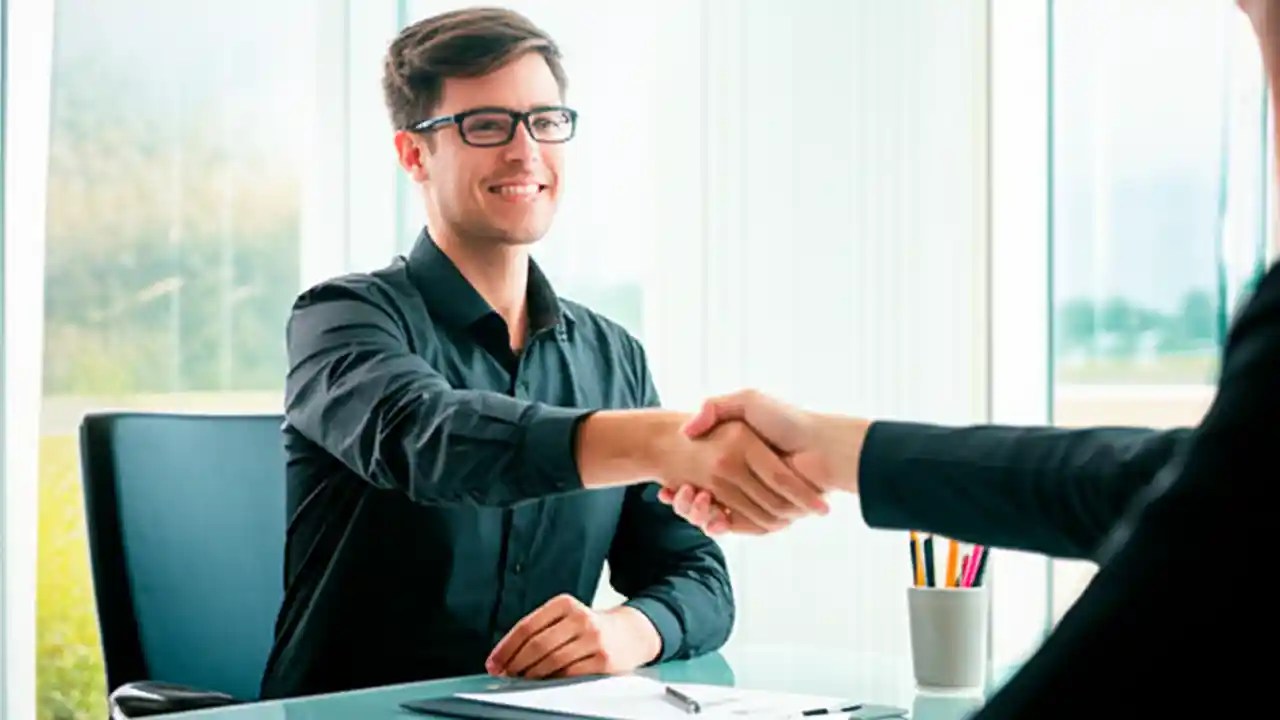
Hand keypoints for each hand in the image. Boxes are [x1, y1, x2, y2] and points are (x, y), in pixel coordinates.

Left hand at [486, 594, 660, 678]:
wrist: (631, 634)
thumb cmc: (591, 628)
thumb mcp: (567, 618)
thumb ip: (540, 631)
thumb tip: (505, 657)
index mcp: (565, 603)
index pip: (526, 626)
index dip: (506, 647)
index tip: (493, 663)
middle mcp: (580, 617)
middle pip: (537, 645)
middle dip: (515, 664)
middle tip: (504, 675)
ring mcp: (594, 639)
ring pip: (552, 662)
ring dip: (531, 676)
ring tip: (521, 680)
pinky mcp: (604, 661)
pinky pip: (570, 675)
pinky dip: (553, 681)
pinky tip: (545, 683)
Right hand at [661, 390, 869, 534]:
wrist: (823, 447)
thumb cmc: (787, 421)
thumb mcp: (747, 404)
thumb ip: (715, 408)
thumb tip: (686, 429)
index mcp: (737, 458)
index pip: (698, 474)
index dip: (679, 482)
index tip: (664, 484)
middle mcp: (743, 482)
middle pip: (701, 499)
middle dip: (684, 500)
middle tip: (669, 494)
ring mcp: (753, 500)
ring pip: (713, 515)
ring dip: (696, 512)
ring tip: (687, 498)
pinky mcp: (764, 517)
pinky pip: (735, 527)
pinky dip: (717, 524)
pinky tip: (707, 513)